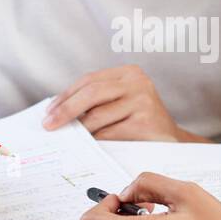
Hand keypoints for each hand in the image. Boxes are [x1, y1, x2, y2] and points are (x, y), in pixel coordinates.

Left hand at [43, 65, 199, 140]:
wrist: (171, 141)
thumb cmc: (140, 122)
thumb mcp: (121, 102)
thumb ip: (96, 102)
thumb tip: (57, 112)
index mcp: (129, 73)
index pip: (89, 80)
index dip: (66, 96)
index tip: (49, 111)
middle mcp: (138, 82)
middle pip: (91, 93)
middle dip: (66, 110)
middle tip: (49, 125)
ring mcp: (143, 101)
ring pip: (98, 116)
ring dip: (79, 130)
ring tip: (67, 137)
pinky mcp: (146, 122)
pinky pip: (109, 133)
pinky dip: (95, 141)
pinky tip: (88, 146)